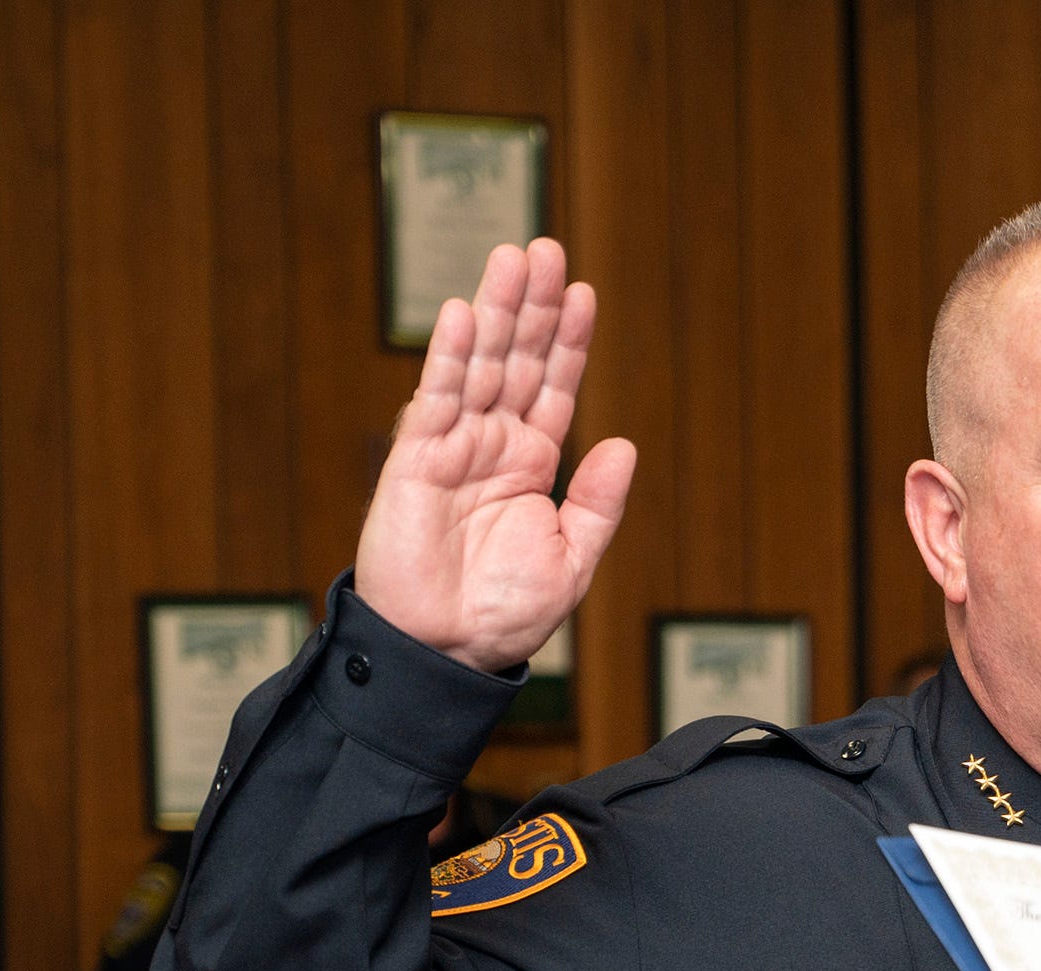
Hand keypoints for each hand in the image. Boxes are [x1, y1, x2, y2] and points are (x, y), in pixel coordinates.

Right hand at [358, 237, 639, 670]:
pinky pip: (436, 400)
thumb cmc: (502, 615)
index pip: (555, 387)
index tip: (585, 293)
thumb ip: (597, 503)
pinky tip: (466, 315)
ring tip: (514, 258)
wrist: (445, 653)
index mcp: (530, 464)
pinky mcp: (415, 461)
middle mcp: (492, 445)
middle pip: (517, 359)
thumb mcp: (571, 560)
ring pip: (479, 365)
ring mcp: (453, 447)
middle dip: (533, 306)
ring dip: (496, 311)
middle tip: (547, 248)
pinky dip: (451, 358)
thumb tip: (625, 443)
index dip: (570, 340)